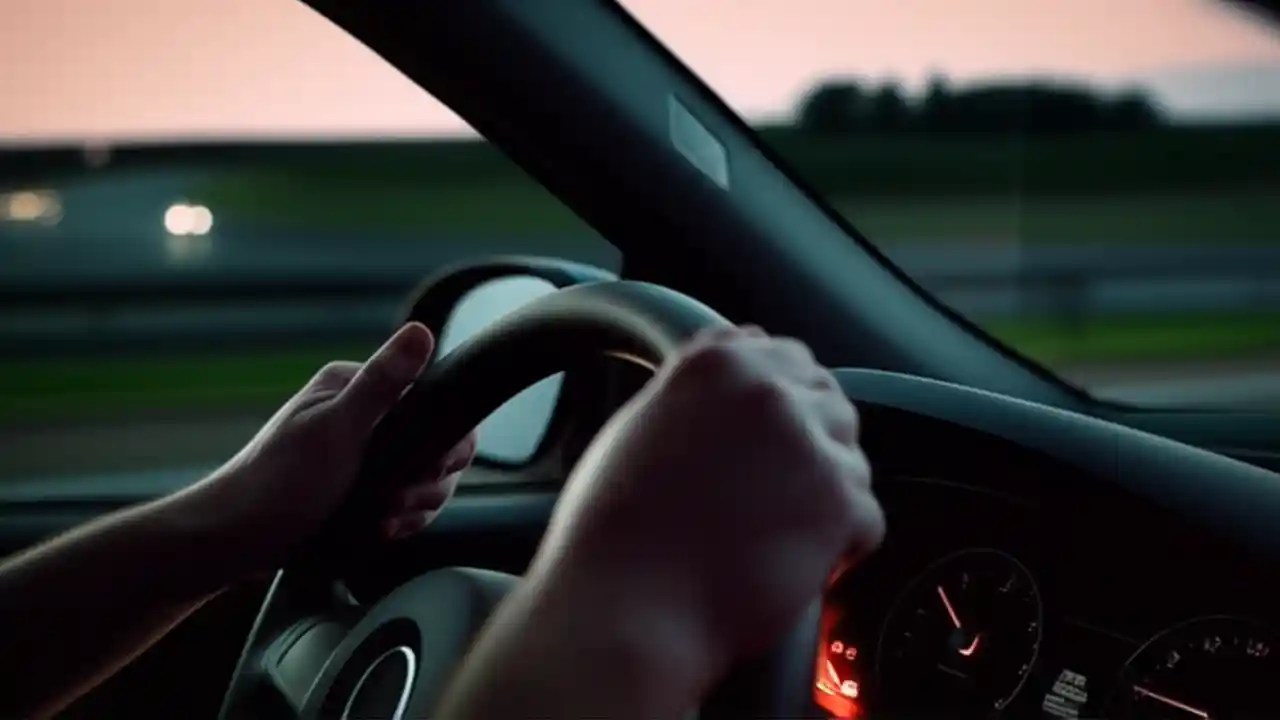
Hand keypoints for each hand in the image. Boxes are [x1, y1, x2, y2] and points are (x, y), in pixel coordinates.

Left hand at [181, 322, 475, 575]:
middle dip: (427, 481)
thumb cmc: (279, 483)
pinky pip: (408, 501)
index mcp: (355, 387)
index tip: (428, 469)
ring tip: (385, 519)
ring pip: (426, 477)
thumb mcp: (337, 430)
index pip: (433, 402)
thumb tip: (421, 331)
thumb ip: (382, 383)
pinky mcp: (364, 488)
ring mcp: (365, 453)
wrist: (236, 540)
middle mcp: (364, 415)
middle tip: (396, 500)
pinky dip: (403, 518)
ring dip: (415, 505)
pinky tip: (383, 528)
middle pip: (437, 444)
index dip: (443, 439)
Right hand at [530, 326, 884, 688]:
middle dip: (812, 445)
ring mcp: (807, 442)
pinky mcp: (838, 501)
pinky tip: (793, 563)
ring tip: (775, 535)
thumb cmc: (613, 531)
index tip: (769, 439)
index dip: (781, 401)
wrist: (624, 606)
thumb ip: (696, 394)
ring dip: (826, 497)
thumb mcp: (640, 425)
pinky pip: (867, 518)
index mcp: (716, 362)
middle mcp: (767, 389)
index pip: (783, 355)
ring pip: (851, 460)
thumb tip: (732, 389)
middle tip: (777, 494)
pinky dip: (841, 548)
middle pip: (828, 401)